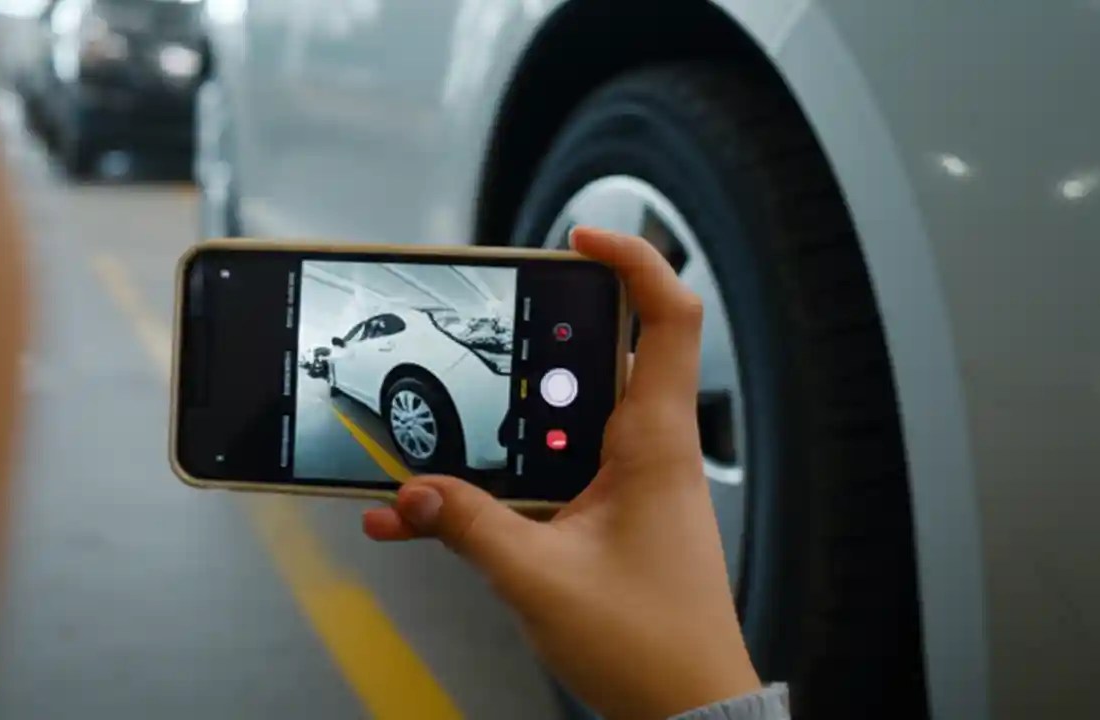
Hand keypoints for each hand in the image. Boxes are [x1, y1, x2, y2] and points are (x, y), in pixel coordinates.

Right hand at [363, 227, 761, 718]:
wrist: (686, 710)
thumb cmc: (652, 647)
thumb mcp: (541, 580)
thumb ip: (470, 527)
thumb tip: (413, 490)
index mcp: (654, 445)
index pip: (670, 319)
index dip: (634, 262)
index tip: (580, 240)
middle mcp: (645, 452)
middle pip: (599, 358)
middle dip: (535, 343)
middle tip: (485, 336)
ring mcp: (626, 485)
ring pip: (559, 423)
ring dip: (499, 426)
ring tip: (437, 435)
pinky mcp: (604, 518)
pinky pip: (541, 482)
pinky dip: (491, 491)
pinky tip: (426, 519)